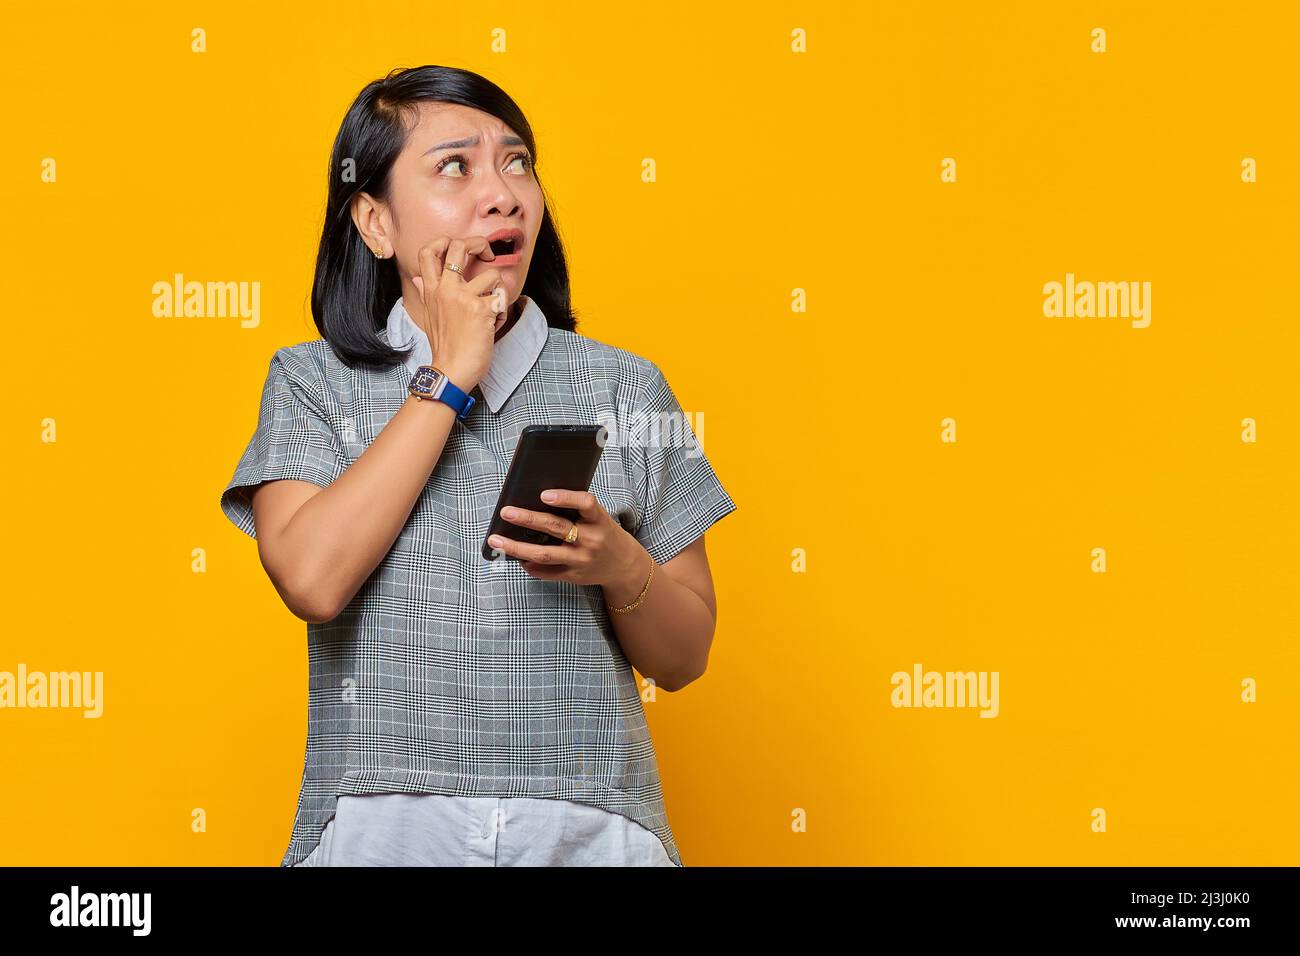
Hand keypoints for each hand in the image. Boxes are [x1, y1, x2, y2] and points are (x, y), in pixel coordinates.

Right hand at [409, 235, 507, 391]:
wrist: (451, 370)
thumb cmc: (444, 346)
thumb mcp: (429, 316)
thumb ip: (427, 293)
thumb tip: (417, 279)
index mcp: (431, 289)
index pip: (428, 251)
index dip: (444, 240)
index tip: (456, 245)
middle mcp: (445, 289)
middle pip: (460, 246)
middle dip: (479, 243)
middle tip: (488, 255)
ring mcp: (463, 298)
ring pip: (493, 274)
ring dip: (498, 291)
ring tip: (491, 310)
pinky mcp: (481, 310)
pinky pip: (502, 299)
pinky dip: (502, 312)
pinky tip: (494, 325)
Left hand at [487, 489, 651, 599]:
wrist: (624, 566)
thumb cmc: (605, 534)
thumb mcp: (598, 518)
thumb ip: (576, 511)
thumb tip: (536, 503)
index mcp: (599, 520)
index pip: (586, 503)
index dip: (566, 498)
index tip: (544, 495)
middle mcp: (591, 540)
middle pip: (556, 528)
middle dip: (527, 519)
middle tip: (506, 512)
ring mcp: (582, 561)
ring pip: (544, 554)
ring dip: (517, 548)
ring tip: (497, 541)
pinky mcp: (574, 576)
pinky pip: (546, 572)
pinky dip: (529, 565)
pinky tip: (517, 558)